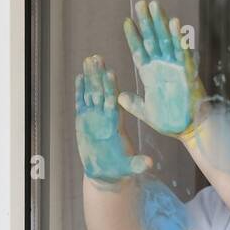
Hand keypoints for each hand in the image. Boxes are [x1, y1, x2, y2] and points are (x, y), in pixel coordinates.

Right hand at [74, 55, 151, 185]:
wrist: (107, 172)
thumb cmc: (119, 169)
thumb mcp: (130, 167)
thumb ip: (138, 164)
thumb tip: (149, 164)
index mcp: (116, 124)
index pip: (114, 102)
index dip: (112, 88)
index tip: (111, 73)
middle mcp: (106, 117)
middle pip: (102, 92)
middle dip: (99, 75)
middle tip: (97, 57)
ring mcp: (95, 117)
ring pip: (92, 93)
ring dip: (90, 77)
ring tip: (88, 60)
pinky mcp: (84, 121)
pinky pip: (82, 103)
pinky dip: (80, 90)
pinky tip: (79, 77)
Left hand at [119, 0, 206, 139]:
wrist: (189, 131)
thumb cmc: (170, 122)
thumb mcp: (146, 112)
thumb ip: (133, 104)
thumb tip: (119, 96)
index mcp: (151, 75)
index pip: (140, 51)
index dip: (133, 36)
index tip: (126, 21)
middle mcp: (163, 68)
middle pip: (153, 39)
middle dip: (147, 22)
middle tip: (141, 4)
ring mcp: (175, 68)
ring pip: (167, 40)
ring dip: (160, 23)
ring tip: (155, 6)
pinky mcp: (187, 72)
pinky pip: (182, 52)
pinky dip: (179, 38)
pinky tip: (174, 23)